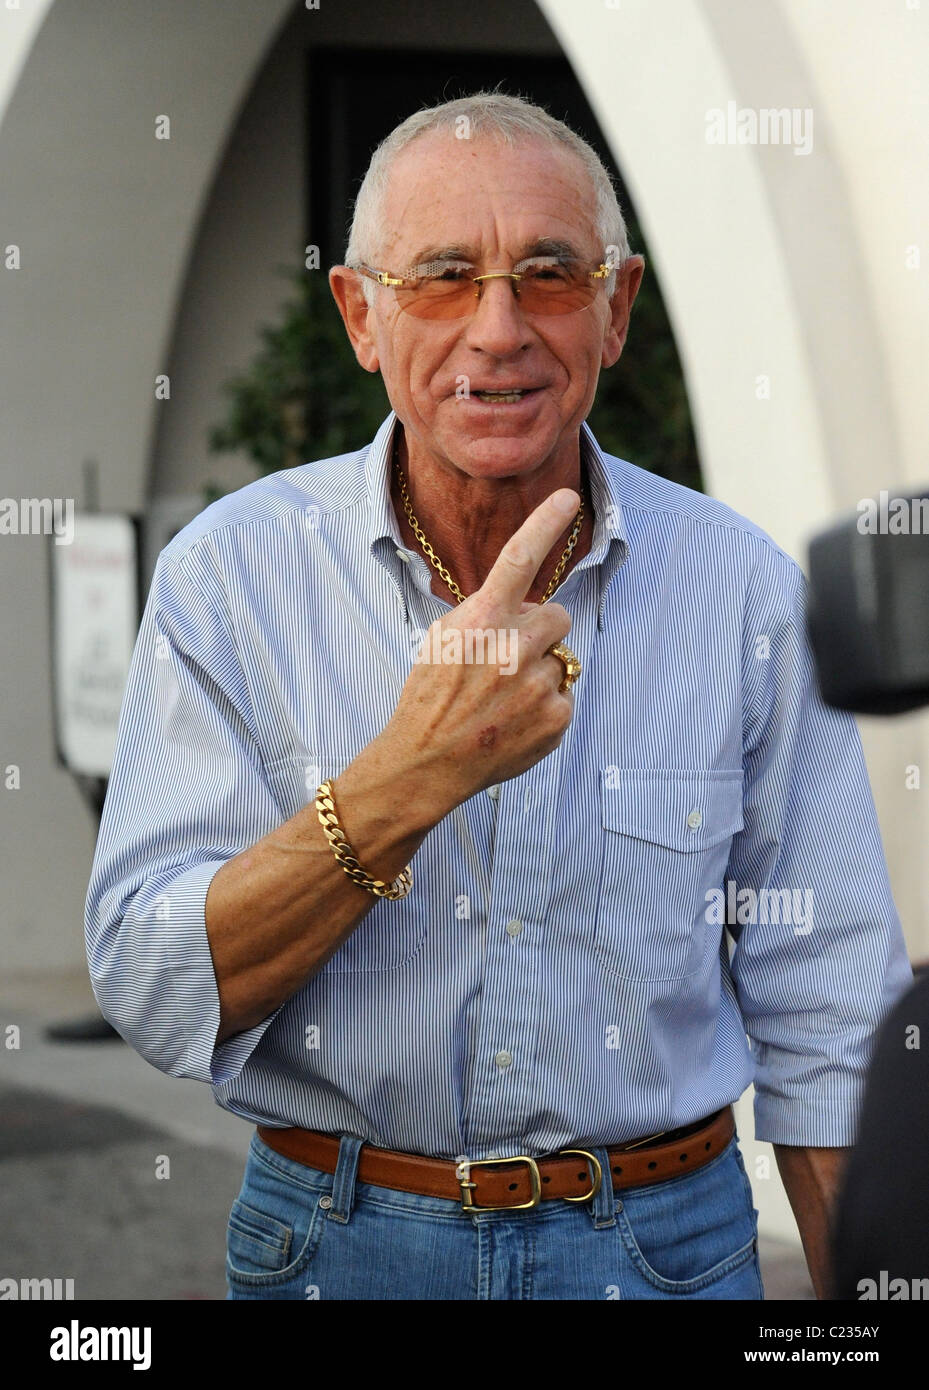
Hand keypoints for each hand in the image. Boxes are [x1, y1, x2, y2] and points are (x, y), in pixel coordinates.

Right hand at [380, 488, 580, 813]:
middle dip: (541, 631)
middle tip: (508, 661)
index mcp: (481, 620)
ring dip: (539, 673)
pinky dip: (545, 709)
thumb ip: (486, 614)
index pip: (519, 558)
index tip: (569, 497)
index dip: (545, 523)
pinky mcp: (556, 717)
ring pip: (560, 659)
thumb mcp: (444, 639)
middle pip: (556, 616)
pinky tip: (513, 722)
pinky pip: (564, 697)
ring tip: (503, 700)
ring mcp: (538, 684)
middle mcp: (514, 647)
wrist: (426, 762)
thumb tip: (524, 604)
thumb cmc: (431, 697)